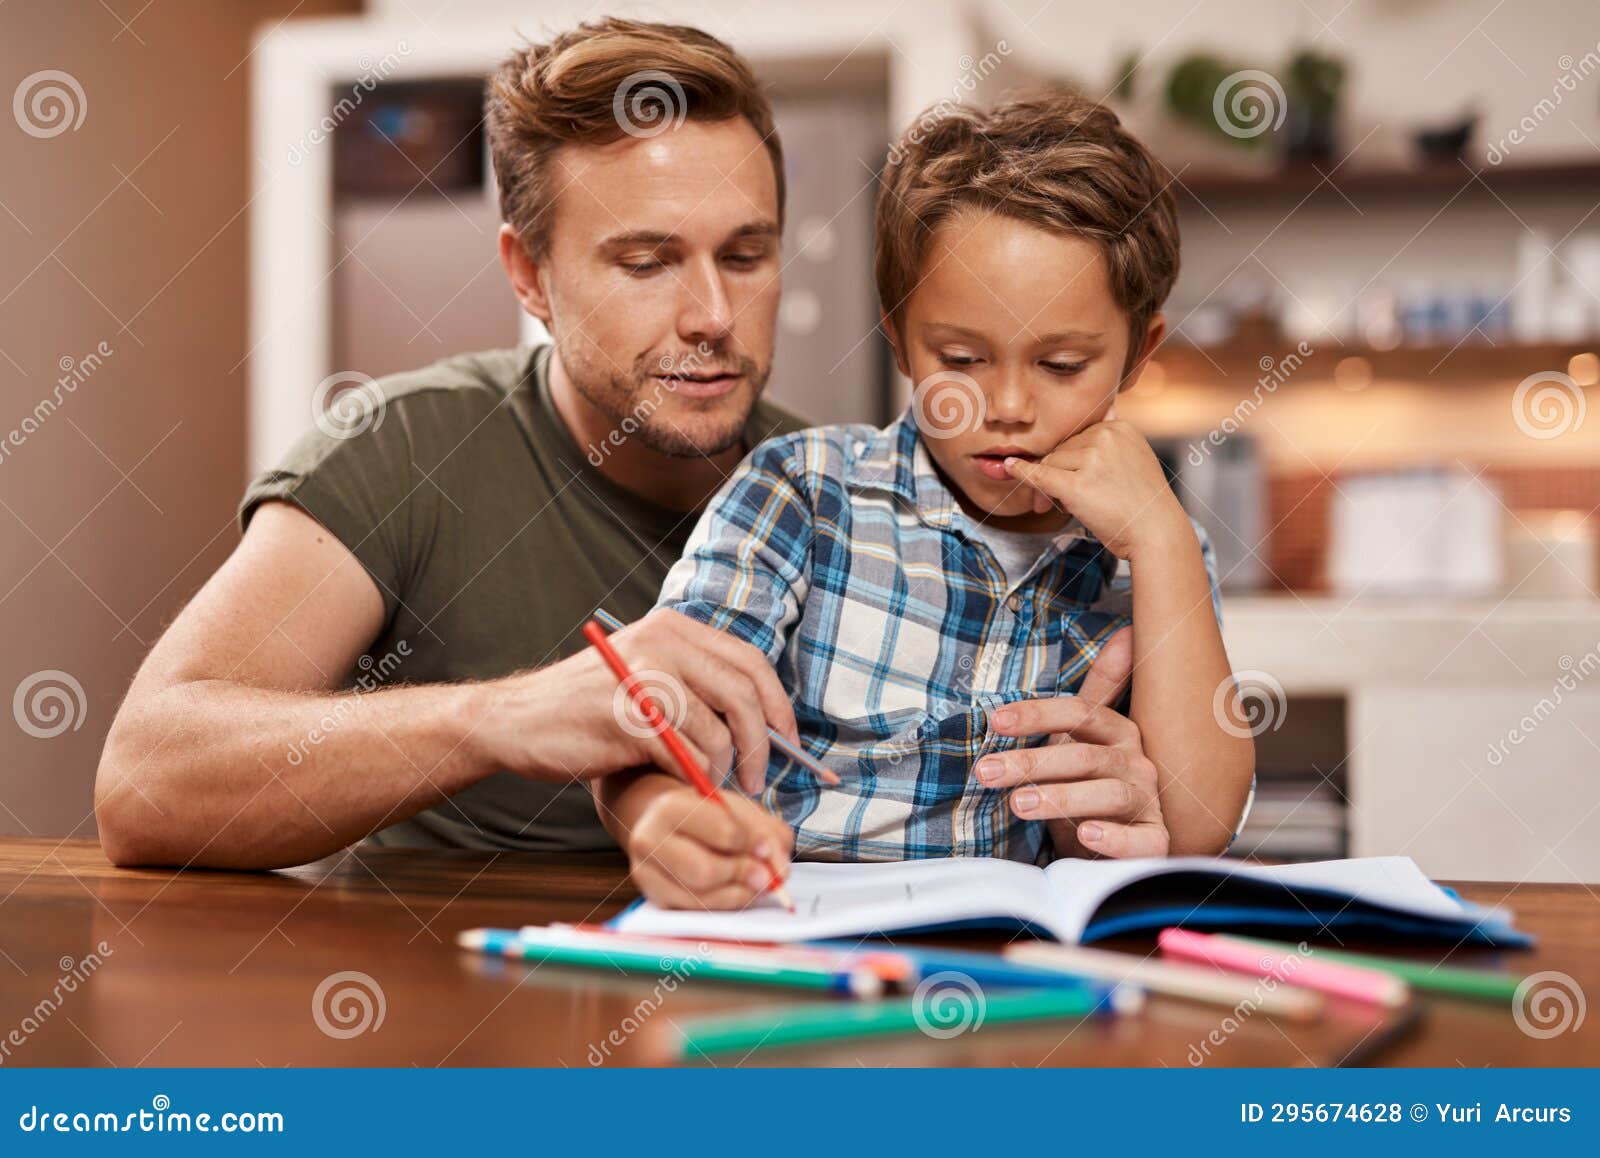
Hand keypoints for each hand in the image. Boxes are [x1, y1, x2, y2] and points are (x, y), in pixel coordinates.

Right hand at [470, 609, 797, 792]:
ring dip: (721, 769)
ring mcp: (644, 678)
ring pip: (718, 732)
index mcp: (673, 628)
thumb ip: (698, 687)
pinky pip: (686, 756)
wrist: (515, 722)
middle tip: (759, 778)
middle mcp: (662, 643)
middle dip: (762, 745)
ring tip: (708, 782)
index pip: (751, 662)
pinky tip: (680, 783)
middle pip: (744, 695)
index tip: (790, 743)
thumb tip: (768, 724)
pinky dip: (692, 778)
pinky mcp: (627, 718)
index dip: (779, 707)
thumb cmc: (587, 710)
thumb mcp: (648, 679)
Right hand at [623, 778, 794, 909]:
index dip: (752, 843)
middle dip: (742, 875)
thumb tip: (780, 870)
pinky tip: (737, 893)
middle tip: (767, 878)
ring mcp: (646, 874)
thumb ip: (766, 832)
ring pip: (700, 897)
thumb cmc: (706, 816)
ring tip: (756, 885)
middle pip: (703, 870)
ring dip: (738, 895)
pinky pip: (696, 912)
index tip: (769, 850)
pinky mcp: (655, 899)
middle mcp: (649, 840)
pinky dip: (724, 906)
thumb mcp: (737, 809)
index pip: (721, 830)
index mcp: (671, 807)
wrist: (666, 825)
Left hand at [976, 627, 1170, 857]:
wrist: (1117, 845)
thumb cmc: (1091, 784)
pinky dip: (1115, 838)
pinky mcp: (1154, 841)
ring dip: (1061, 798)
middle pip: (1084, 756)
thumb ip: (1097, 690)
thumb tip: (1124, 633)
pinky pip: (1141, 841)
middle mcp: (1136, 763)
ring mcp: (1148, 803)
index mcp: (1117, 732)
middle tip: (986, 771)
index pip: (1079, 712)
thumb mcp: (1085, 737)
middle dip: (1031, 762)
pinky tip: (1086, 836)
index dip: (1037, 714)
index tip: (994, 721)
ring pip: (1108, 794)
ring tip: (1018, 804)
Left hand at [1003, 419, 1187, 559]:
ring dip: (1047, 485)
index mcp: (1120, 427)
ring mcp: (1092, 459)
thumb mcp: (1134, 458)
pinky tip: (1008, 467)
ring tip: (1060, 506)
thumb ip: (1114, 438)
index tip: (1067, 476)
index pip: (1078, 435)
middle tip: (1052, 500)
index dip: (1067, 458)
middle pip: (1061, 448)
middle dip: (1054, 472)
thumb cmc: (1143, 503)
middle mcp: (1106, 436)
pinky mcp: (1078, 484)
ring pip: (1051, 463)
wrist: (1156, 533)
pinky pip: (1040, 475)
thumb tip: (1105, 409)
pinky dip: (1022, 472)